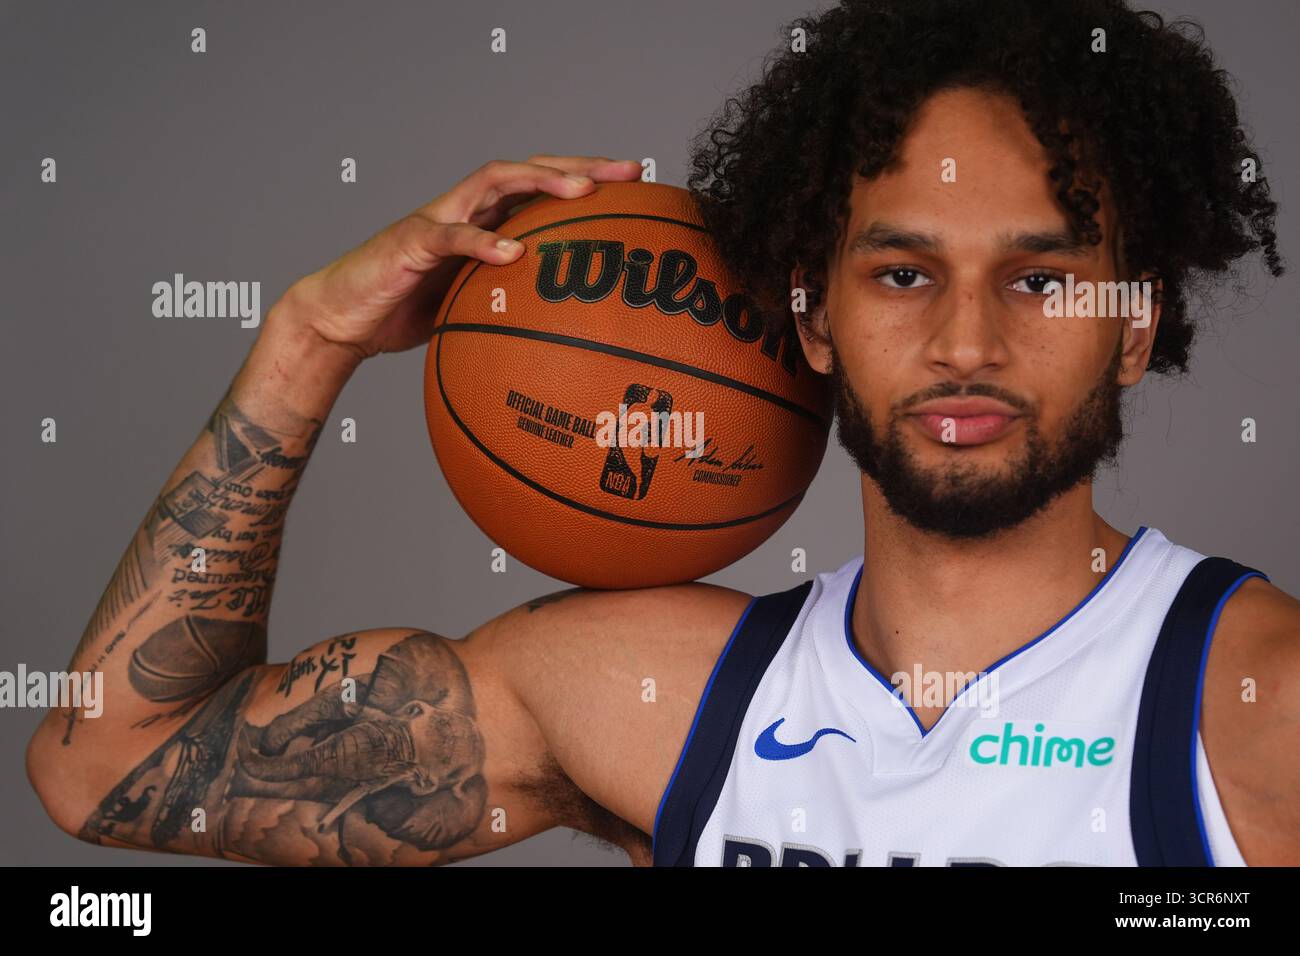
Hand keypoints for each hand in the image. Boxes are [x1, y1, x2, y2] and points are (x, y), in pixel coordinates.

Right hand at [281, 155, 642, 361]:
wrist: (340, 319)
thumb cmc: (405, 313)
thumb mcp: (469, 309)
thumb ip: (510, 304)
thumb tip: (565, 334)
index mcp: (482, 221)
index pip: (542, 188)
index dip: (589, 180)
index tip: (637, 184)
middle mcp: (463, 209)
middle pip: (529, 170)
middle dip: (582, 166)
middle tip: (630, 171)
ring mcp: (436, 219)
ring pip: (492, 183)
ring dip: (540, 182)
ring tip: (581, 191)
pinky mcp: (409, 243)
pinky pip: (449, 237)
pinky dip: (481, 242)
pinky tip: (512, 252)